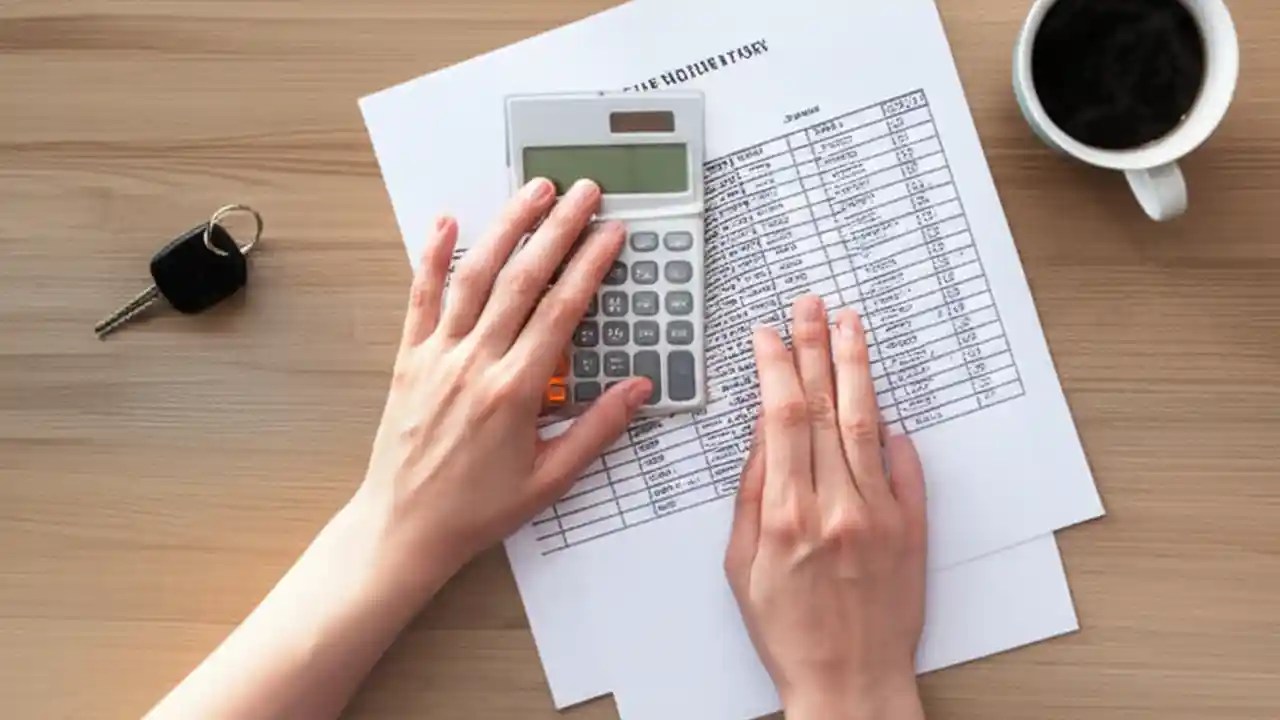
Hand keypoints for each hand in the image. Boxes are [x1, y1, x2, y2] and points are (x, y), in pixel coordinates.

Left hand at [357, 178, 651, 598]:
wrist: (404, 528)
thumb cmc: (475, 510)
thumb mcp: (550, 479)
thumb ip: (598, 429)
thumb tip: (638, 389)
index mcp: (515, 392)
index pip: (562, 310)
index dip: (590, 265)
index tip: (610, 233)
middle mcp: (475, 364)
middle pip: (523, 279)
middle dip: (557, 228)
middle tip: (583, 193)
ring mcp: (438, 357)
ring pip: (475, 276)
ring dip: (506, 228)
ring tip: (532, 192)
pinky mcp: (409, 360)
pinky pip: (421, 298)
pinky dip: (434, 258)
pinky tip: (447, 224)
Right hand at [725, 296, 927, 719]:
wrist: (848, 682)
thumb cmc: (789, 632)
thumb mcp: (742, 565)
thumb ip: (752, 496)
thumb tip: (764, 438)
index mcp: (785, 514)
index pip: (780, 416)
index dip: (776, 365)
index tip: (769, 334)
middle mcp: (834, 506)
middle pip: (823, 406)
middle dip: (815, 347)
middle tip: (812, 306)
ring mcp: (878, 514)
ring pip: (865, 422)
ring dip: (856, 368)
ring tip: (851, 327)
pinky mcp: (910, 528)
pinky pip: (903, 466)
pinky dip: (891, 430)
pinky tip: (882, 402)